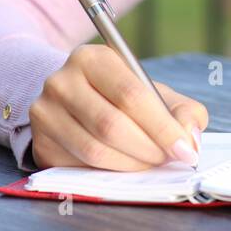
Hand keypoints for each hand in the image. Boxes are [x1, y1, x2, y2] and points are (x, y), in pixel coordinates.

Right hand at [29, 44, 207, 169]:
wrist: (74, 98)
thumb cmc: (120, 95)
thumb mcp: (153, 91)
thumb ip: (182, 110)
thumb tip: (190, 139)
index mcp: (92, 58)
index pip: (131, 95)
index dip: (162, 127)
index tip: (184, 149)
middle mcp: (61, 81)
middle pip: (111, 125)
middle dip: (148, 149)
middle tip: (169, 159)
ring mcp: (45, 112)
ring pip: (95, 150)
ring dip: (131, 165)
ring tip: (150, 163)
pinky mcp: (41, 142)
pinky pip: (80, 167)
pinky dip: (110, 173)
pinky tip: (125, 167)